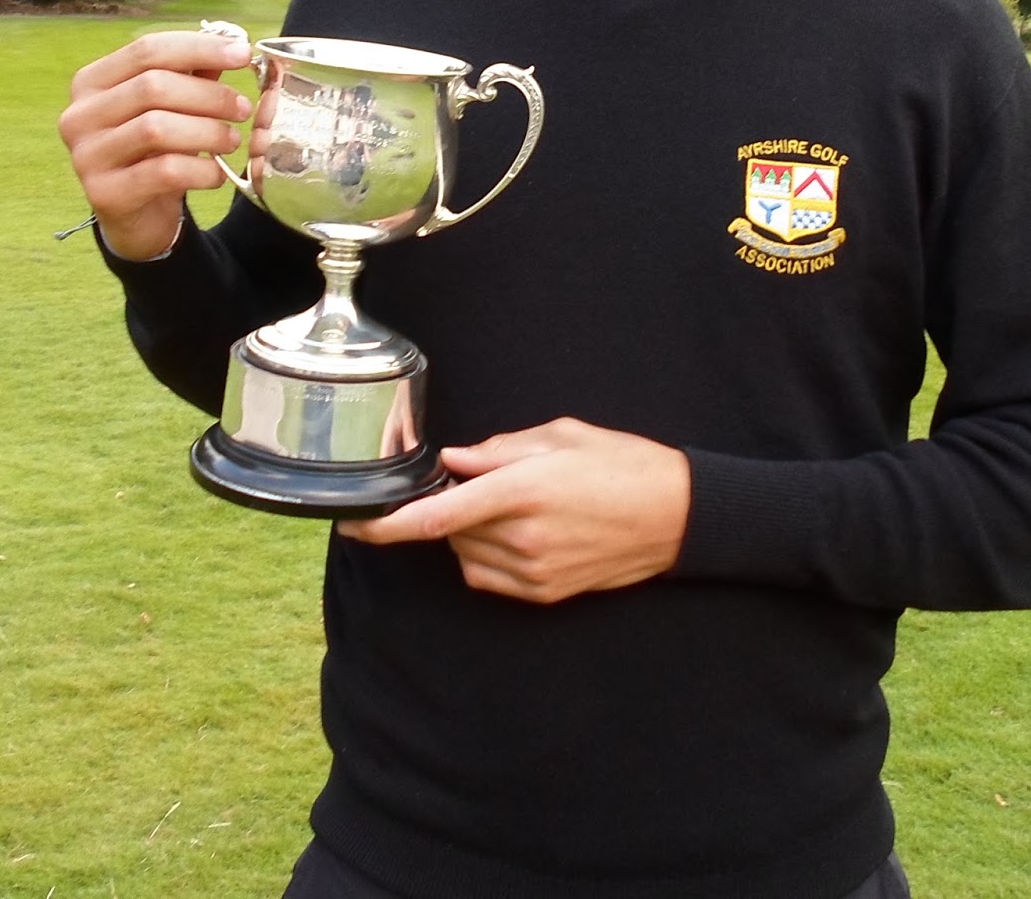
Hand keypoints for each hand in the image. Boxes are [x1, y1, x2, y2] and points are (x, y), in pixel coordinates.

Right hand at [58, 30, 253, 260]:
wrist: (136, 217)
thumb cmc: (156, 151)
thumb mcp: (173, 108)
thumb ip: (195, 74)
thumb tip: (232, 43)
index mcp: (92, 81)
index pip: (147, 50)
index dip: (199, 47)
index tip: (242, 53)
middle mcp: (80, 115)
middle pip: (152, 86)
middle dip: (209, 95)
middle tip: (243, 108)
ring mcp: (87, 155)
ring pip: (156, 127)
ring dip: (208, 131)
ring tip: (232, 139)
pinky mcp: (105, 193)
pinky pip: (164, 172)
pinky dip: (201, 169)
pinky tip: (217, 173)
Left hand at [338, 418, 691, 603]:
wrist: (677, 516)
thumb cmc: (623, 464)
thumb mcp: (561, 436)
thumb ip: (501, 450)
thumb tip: (456, 462)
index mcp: (524, 490)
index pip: (437, 515)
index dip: (387, 524)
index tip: (353, 522)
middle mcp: (523, 537)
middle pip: (449, 529)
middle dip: (450, 504)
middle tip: (485, 480)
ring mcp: (534, 572)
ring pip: (465, 555)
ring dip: (468, 530)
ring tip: (514, 504)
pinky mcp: (544, 594)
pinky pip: (488, 577)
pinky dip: (485, 554)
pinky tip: (517, 531)